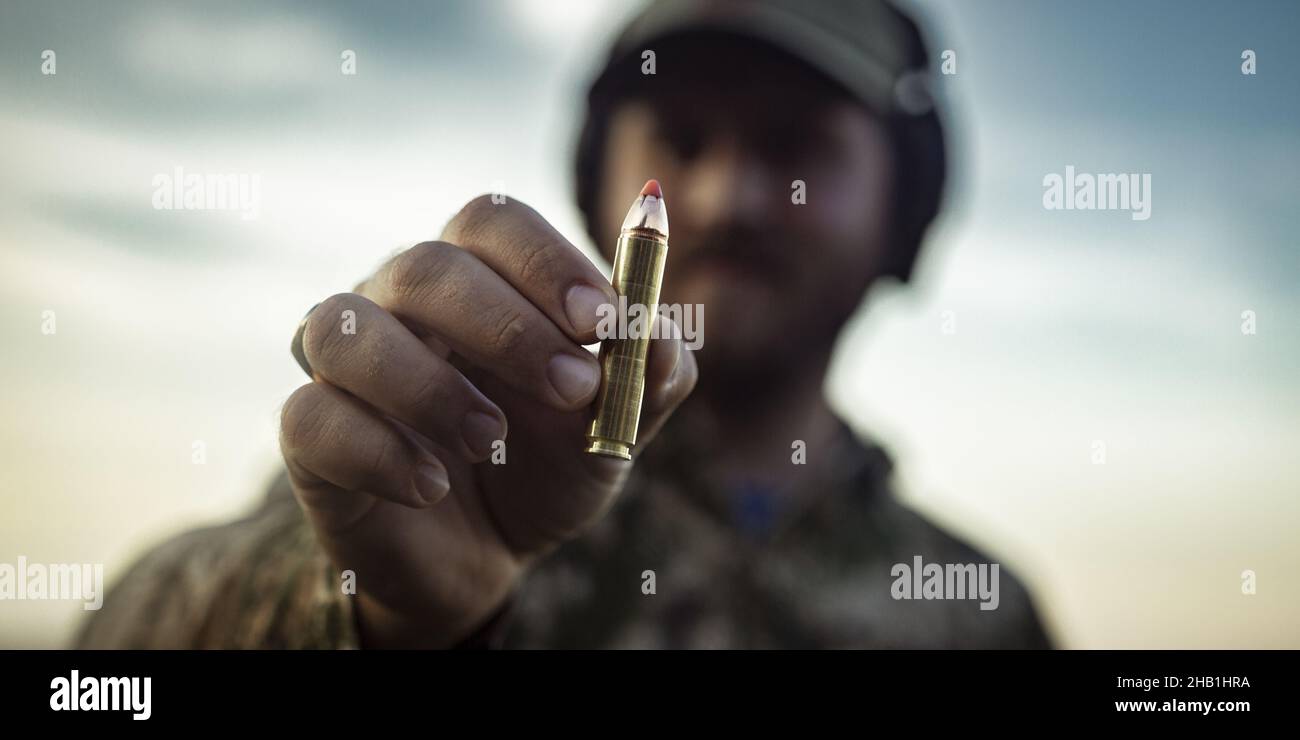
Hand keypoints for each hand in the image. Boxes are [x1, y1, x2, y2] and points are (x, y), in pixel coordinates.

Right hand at [278, 196, 695, 646]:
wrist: (484, 558)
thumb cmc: (545, 467)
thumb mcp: (614, 430)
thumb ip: (648, 379)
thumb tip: (663, 336)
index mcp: (477, 280)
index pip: (492, 221)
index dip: (546, 261)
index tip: (603, 323)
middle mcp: (398, 304)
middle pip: (425, 266)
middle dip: (508, 326)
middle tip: (573, 388)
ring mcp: (344, 367)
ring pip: (346, 329)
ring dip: (432, 386)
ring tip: (494, 440)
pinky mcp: (309, 436)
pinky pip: (311, 417)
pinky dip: (379, 452)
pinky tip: (432, 487)